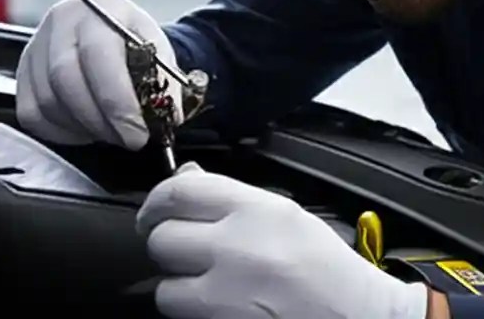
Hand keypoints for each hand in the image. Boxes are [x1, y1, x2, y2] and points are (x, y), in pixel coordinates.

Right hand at [15, 0, 182, 149]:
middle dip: (101, 120)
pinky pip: (32, 114)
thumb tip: (166, 118)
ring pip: (47, 101)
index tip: (137, 132)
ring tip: (112, 132)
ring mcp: (36, 46)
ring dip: (83, 128)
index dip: (116, 100)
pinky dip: (61, 132)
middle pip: (65, 79)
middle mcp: (62, 20)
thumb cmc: (136, 44)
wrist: (114, 35)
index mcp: (102, 7)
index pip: (98, 53)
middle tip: (128, 140)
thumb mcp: (160, 53)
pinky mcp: (22, 73)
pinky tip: (86, 129)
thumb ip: (164, 83)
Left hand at [136, 163, 432, 318]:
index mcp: (256, 212)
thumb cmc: (329, 270)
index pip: (178, 193)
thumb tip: (186, 179)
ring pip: (166, 290)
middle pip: (162, 240)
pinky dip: (195, 314)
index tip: (155, 210)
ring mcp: (227, 299)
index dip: (156, 201)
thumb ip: (232, 198)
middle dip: (169, 246)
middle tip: (186, 250)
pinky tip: (222, 306)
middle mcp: (237, 252)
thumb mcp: (287, 216)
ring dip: (179, 288)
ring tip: (209, 286)